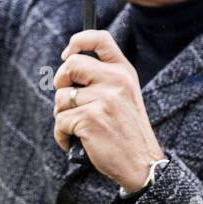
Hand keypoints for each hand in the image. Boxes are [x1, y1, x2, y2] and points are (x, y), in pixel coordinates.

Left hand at [54, 30, 164, 192]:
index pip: (100, 38)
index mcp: (124, 72)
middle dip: (60, 83)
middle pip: (71, 64)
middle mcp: (115, 80)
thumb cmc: (127, 131)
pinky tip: (74, 143)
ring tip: (77, 127)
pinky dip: (62, 135)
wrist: (142, 164)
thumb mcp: (125, 95)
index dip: (78, 40)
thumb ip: (104, 78)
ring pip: (61, 97)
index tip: (67, 54)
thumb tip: (66, 66)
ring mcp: (103, 99)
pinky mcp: (90, 119)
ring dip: (62, 114)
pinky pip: (60, 121)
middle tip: (66, 100)